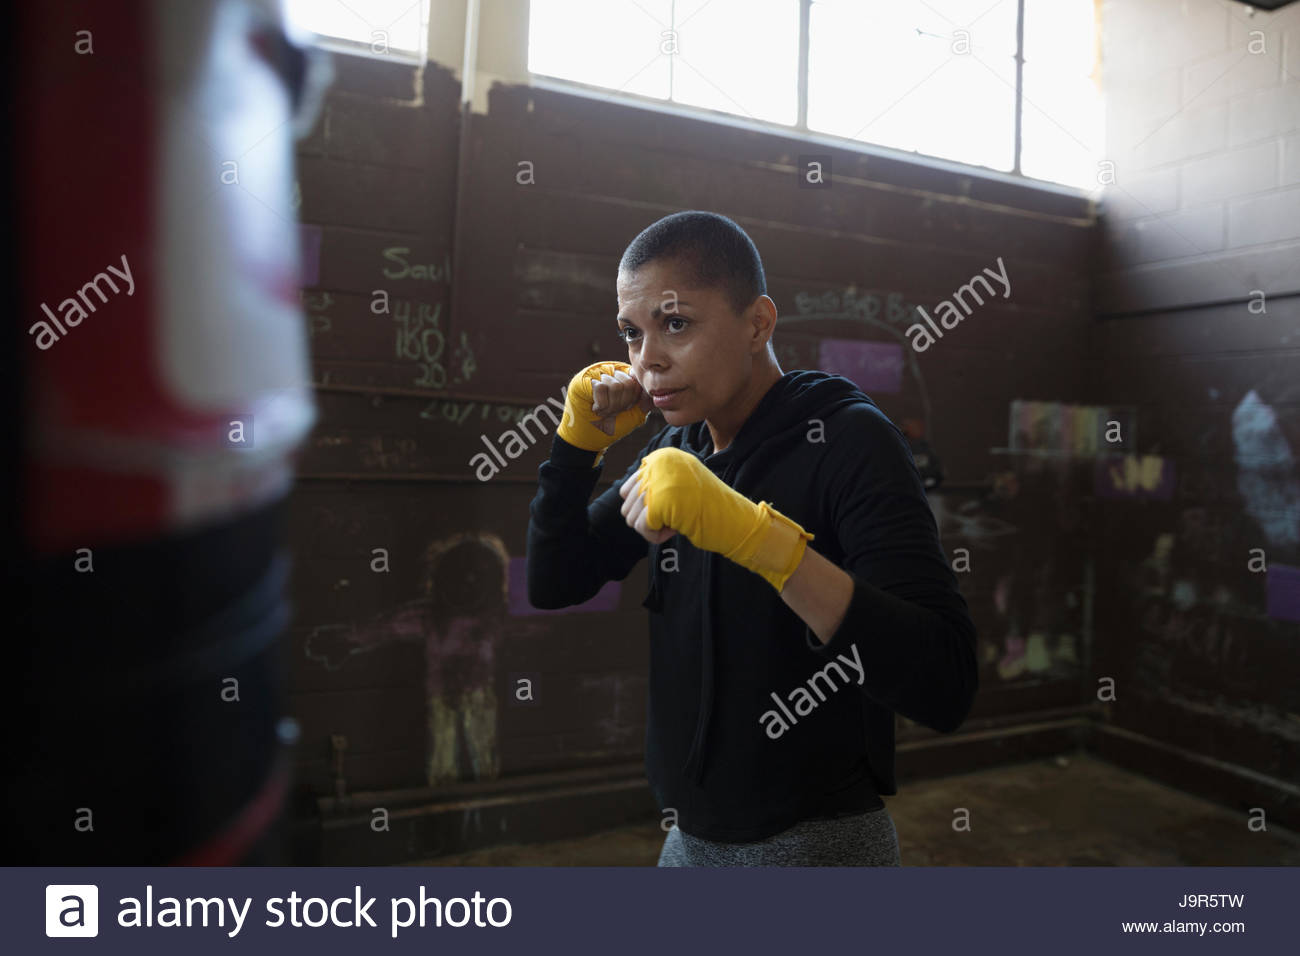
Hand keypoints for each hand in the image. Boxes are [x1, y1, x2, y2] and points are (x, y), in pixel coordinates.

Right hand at [556, 361, 654, 453]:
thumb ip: (645, 401)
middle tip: (611, 411)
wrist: (591, 439)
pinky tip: (595, 409)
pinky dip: (601, 405)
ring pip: (616, 385)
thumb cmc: (611, 426)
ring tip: (603, 411)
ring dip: (611, 406)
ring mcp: (596, 374)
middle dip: (621, 404)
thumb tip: (653, 392)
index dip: (633, 398)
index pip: (636, 378)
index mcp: (623, 377)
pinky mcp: (583, 380)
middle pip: (627, 383)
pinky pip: (601, 387)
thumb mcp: (634, 414)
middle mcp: (610, 371)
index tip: (625, 408)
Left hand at [619, 447, 813, 590]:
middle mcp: (657, 464)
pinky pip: (642, 528)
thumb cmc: (708, 505)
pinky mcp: (659, 502)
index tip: (671, 506)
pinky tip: (675, 529)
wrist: (733, 518)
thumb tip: (624, 495)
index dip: (647, 507)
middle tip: (674, 516)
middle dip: (648, 518)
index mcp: (661, 457)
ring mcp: (657, 482)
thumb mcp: (679, 481)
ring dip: (651, 527)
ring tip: (676, 520)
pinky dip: (655, 536)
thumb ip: (654, 481)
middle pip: (627, 504)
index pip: (628, 489)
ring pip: (631, 517)